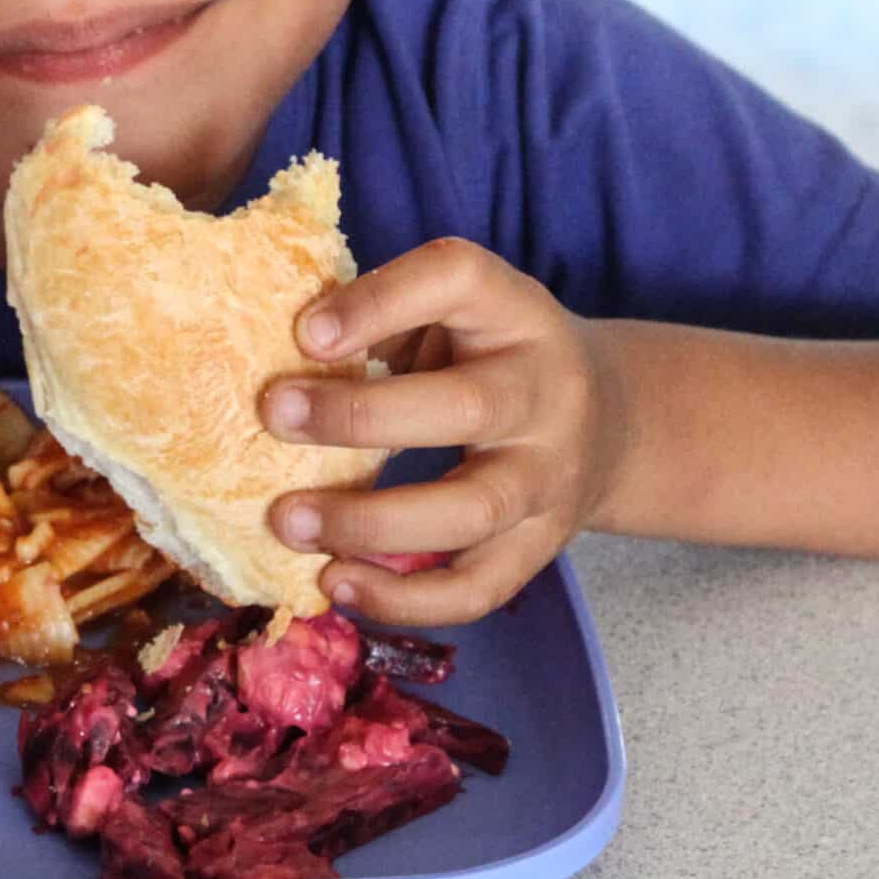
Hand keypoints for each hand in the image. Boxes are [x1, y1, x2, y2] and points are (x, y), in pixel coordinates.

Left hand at [258, 238, 627, 623]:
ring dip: (369, 523)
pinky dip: (403, 599)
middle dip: (358, 415)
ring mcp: (549, 477)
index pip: (457, 280)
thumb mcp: (453, 312)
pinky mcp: (540, 548)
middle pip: (463, 406)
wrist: (610, 420)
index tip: (303, 333)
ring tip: (288, 522)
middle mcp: (543, 391)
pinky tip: (335, 583)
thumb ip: (380, 320)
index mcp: (513, 310)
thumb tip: (269, 352)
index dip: (380, 302)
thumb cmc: (488, 354)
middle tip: (272, 415)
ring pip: (471, 511)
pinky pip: (477, 587)